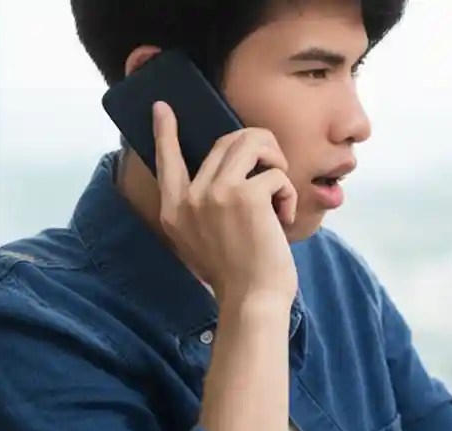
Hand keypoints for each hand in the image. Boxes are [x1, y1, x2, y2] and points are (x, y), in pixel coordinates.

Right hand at [152, 101, 299, 307]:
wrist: (252, 300)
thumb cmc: (240, 275)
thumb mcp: (206, 241)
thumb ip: (207, 209)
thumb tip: (233, 176)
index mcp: (174, 210)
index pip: (166, 161)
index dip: (165, 132)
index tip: (162, 108)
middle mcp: (189, 197)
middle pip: (226, 142)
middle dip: (261, 147)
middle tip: (277, 170)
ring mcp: (215, 193)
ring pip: (251, 143)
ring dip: (275, 160)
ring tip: (281, 190)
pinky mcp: (246, 196)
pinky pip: (276, 175)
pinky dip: (289, 194)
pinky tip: (285, 219)